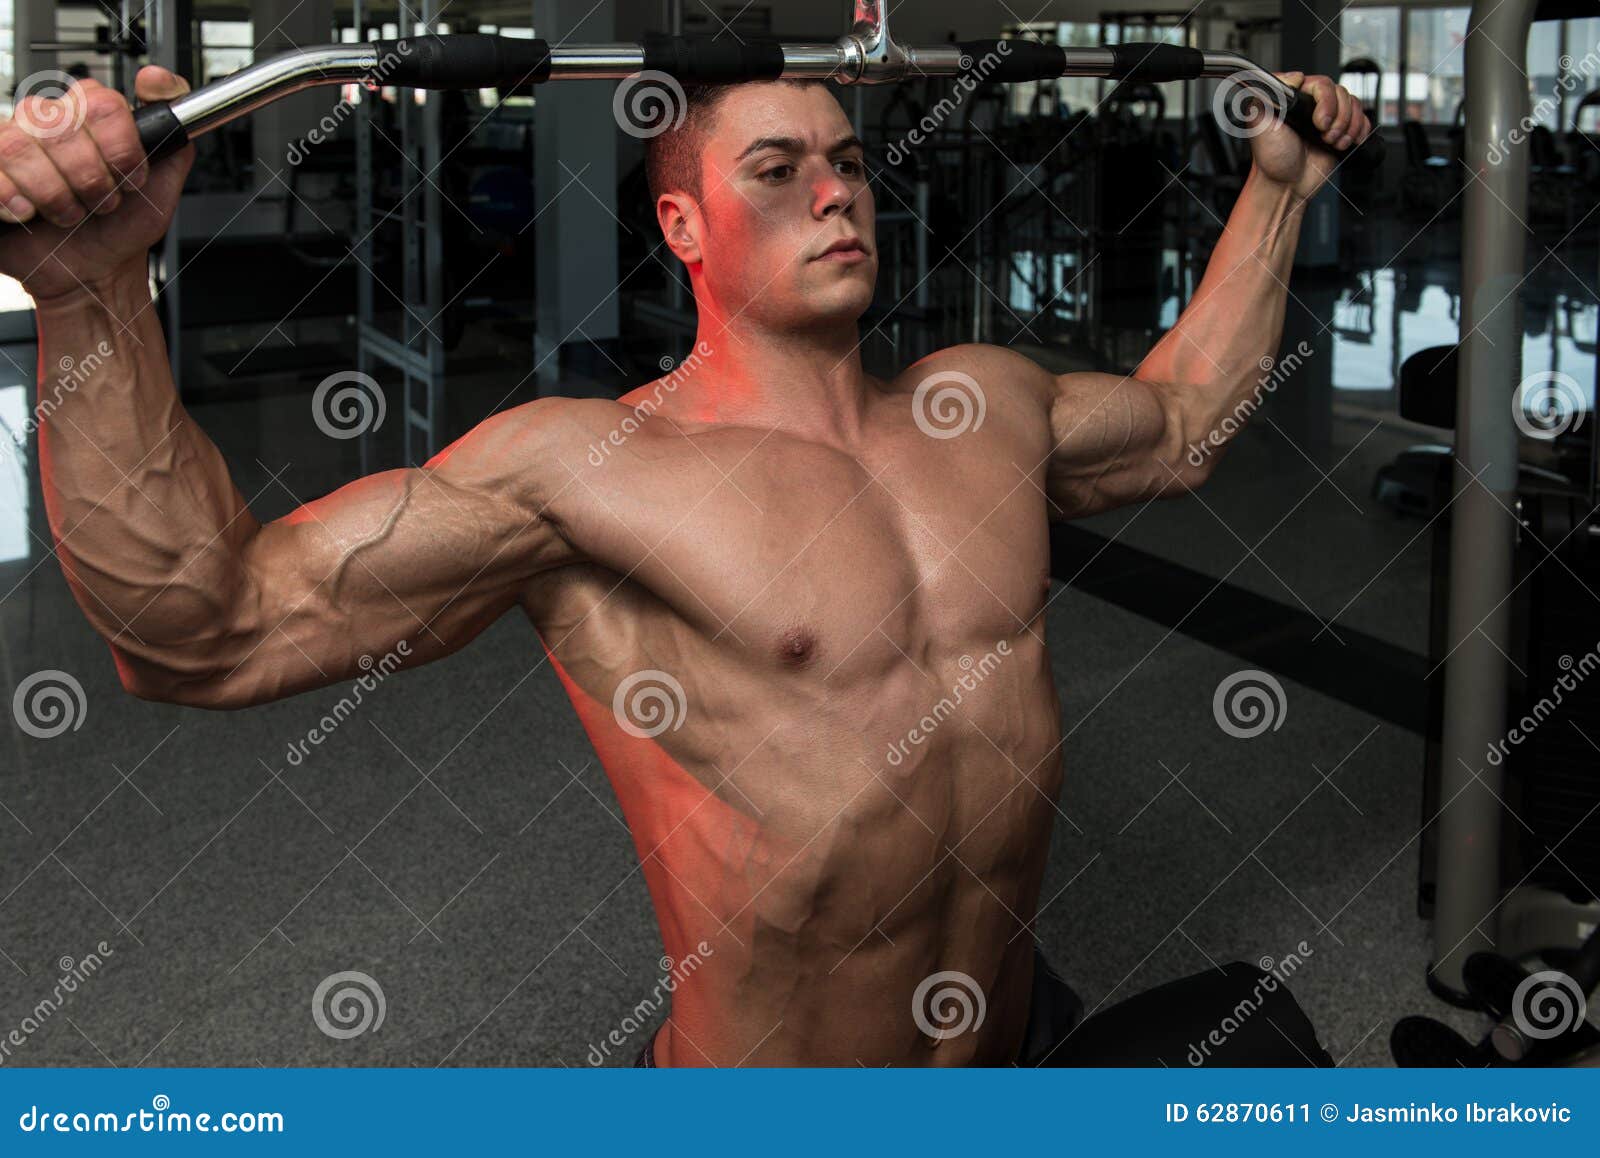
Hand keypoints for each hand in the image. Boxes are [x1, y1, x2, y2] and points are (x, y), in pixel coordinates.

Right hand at [0, 66, 194, 302]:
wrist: (95, 272)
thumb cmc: (123, 227)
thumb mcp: (165, 183)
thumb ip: (174, 133)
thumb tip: (157, 81)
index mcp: (89, 115)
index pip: (102, 103)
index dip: (122, 151)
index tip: (132, 179)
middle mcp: (47, 121)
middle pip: (60, 127)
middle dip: (91, 179)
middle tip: (101, 203)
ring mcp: (12, 143)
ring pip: (21, 149)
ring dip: (56, 196)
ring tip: (69, 214)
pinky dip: (14, 200)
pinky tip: (29, 214)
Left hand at [1248, 73, 1370, 200]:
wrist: (1285, 186)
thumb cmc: (1270, 158)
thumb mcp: (1259, 122)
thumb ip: (1268, 94)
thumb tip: (1294, 77)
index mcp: (1294, 98)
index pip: (1321, 84)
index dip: (1326, 101)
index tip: (1318, 121)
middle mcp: (1311, 105)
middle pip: (1341, 93)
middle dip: (1338, 117)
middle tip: (1324, 134)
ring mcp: (1327, 117)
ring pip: (1353, 105)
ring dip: (1348, 126)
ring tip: (1332, 142)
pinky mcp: (1340, 131)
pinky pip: (1362, 119)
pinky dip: (1359, 131)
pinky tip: (1344, 142)